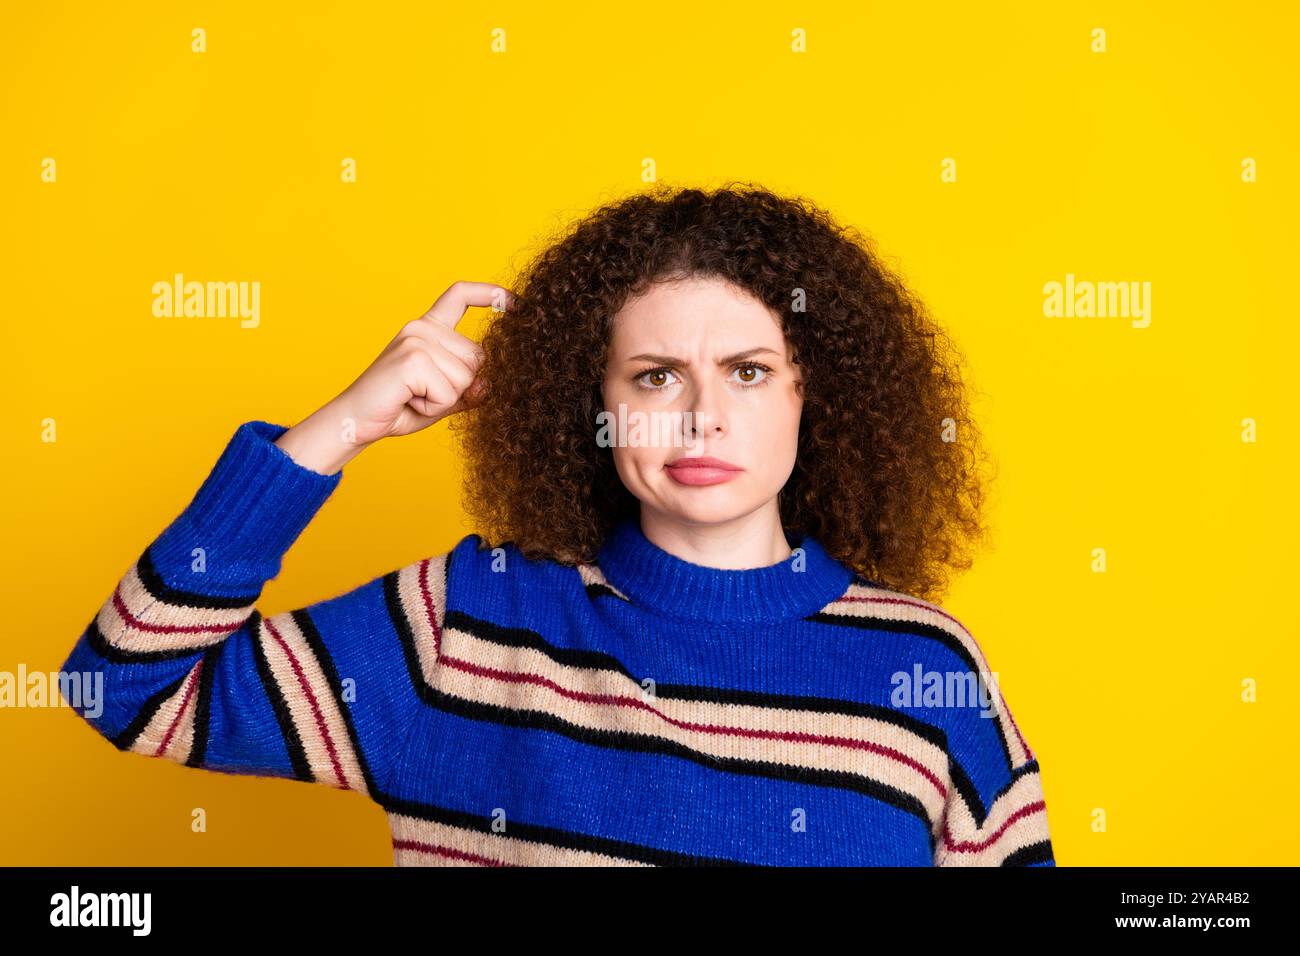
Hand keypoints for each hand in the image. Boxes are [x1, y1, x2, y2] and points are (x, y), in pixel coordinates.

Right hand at [275, 281, 510, 473]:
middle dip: (461, 387)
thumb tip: (490, 383)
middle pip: (477, 358)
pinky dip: (433, 407)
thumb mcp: (442, 399)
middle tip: (423, 395)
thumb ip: (468, 390)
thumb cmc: (397, 409)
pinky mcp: (413, 359)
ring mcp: (416, 340)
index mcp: (427, 328)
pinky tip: (409, 402)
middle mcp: (421, 327)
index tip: (517, 302)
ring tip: (413, 398)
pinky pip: (449, 393)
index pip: (460, 296)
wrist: (354, 422)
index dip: (490, 295)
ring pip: (466, 378)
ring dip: (445, 400)